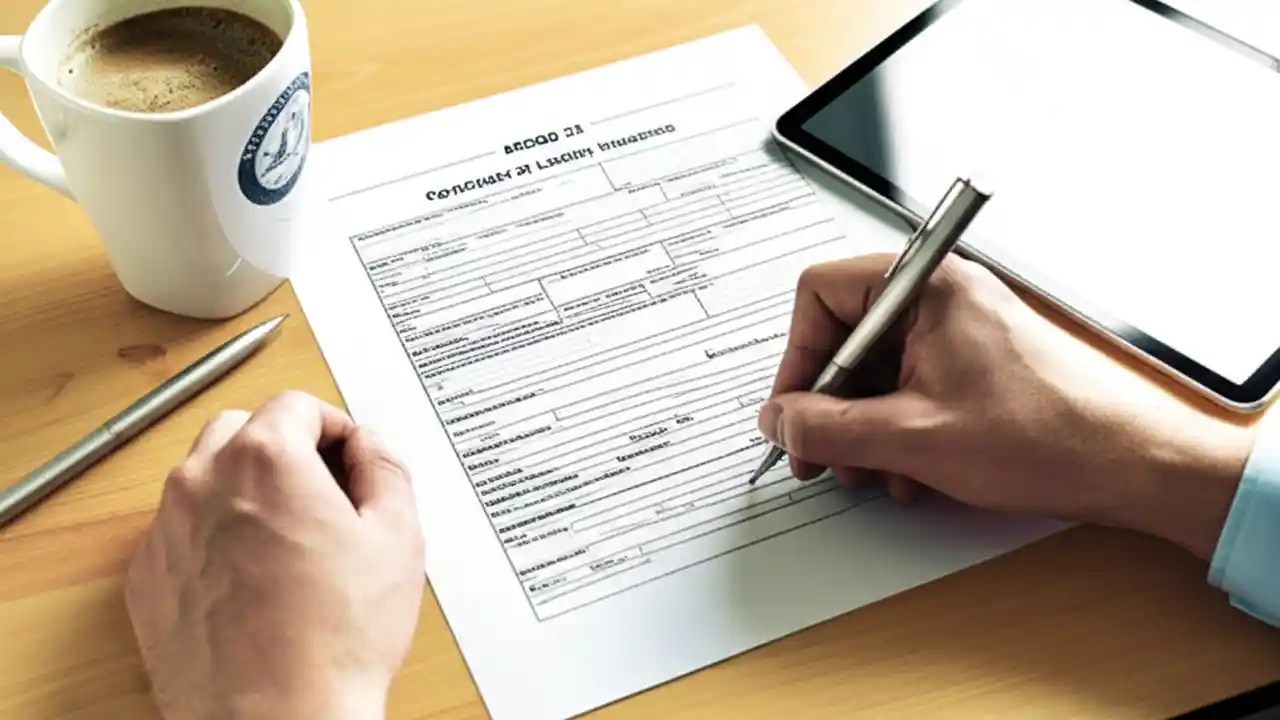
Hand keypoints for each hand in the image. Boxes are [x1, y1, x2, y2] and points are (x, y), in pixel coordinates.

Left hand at [125, 391, 424, 719]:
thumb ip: (387, 467)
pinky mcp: (147, 576)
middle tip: (325, 493)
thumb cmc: (333, 640)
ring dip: (246, 487)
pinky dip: (214, 534)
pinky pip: (181, 529)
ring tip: (292, 539)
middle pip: (243, 428)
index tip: (352, 458)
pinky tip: (256, 576)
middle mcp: (202, 482)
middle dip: (286, 448)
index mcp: (265, 459)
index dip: (337, 427)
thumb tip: (370, 447)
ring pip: (205, 475)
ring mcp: (166, 529)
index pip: (297, 404)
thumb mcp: (397, 536)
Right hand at [759, 254, 1257, 560]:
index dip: (797, 358)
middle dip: (830, 403)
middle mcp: (941, 296)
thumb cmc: (1049, 434)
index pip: (820, 293)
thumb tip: (779, 419)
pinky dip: (898, 428)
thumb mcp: (912, 437)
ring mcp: (960, 327)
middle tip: (822, 452)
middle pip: (846, 336)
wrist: (1133, 462)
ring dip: (864, 426)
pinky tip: (911, 469)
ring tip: (874, 470)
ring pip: (876, 368)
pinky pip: (910, 384)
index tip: (793, 409)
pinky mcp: (975, 360)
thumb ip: (829, 427)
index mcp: (925, 286)